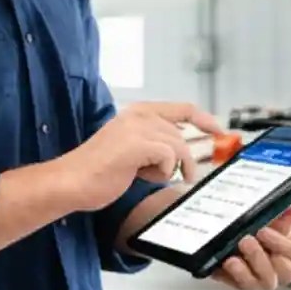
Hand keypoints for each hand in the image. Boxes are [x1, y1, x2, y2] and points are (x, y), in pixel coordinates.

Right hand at [59, 102, 221, 211]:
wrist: (72, 181)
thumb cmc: (96, 171)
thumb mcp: (129, 150)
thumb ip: (152, 144)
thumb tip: (179, 153)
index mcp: (135, 113)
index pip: (182, 108)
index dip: (205, 119)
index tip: (218, 131)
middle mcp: (137, 115)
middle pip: (181, 134)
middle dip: (184, 159)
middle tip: (182, 175)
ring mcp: (136, 128)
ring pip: (177, 146)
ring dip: (171, 167)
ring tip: (152, 177)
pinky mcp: (137, 144)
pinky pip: (169, 157)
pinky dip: (162, 171)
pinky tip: (142, 176)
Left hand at [211, 181, 290, 289]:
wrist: (224, 225)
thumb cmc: (258, 221)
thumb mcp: (282, 208)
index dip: (289, 249)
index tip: (267, 231)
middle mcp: (279, 270)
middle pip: (288, 273)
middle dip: (271, 255)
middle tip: (253, 235)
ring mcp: (259, 278)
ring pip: (267, 282)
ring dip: (255, 261)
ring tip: (241, 242)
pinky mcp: (239, 282)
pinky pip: (243, 285)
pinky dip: (237, 273)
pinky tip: (229, 260)